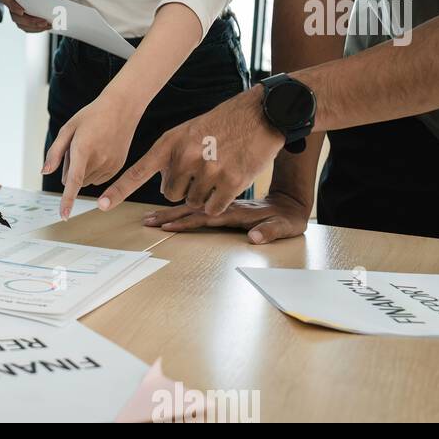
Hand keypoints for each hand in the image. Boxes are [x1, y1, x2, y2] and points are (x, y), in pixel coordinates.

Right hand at [0, 0, 60, 32]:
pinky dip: (38, 28)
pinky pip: (29, 29)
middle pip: (15, 16)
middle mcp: (12, 6)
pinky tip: (48, 26)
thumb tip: (40, 4)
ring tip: (47, 24)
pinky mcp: (24, 24)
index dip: (12, 6)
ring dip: (35, 26)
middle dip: (29, 20)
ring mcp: (17, 16)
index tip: (22, 11)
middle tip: (42, 20)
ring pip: (22, 25)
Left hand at [42, 93, 141, 218]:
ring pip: (85, 181)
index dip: (68, 199)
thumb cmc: (92, 116)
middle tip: (78, 146)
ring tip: (91, 147)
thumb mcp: (68, 128)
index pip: (74, 181)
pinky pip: (97, 179)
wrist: (122, 108)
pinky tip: (99, 152)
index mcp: (84, 148)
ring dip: (82, 170)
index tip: (64, 215)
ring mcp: (111, 165)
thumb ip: (55, 152)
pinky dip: (93, 171)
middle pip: (73, 180)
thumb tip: (45, 172)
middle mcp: (99, 160)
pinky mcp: (117, 168)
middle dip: (70, 169)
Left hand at [99, 88, 283, 214]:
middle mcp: (185, 157)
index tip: (102, 204)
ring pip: (192, 201)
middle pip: (169, 194)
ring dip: (204, 193)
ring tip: (218, 167)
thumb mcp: (187, 131)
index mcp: (170, 144)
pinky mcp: (229, 182)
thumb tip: (162, 184)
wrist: (259, 114)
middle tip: (202, 167)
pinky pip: (213, 207)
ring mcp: (207, 170)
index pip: (138, 171)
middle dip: (183, 187)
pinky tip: (228, 179)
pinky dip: (219, 200)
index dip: (119, 190)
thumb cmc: (222, 124)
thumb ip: (170, 155)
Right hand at [143, 191, 309, 244]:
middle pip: (192, 210)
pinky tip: (169, 210)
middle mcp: (226, 204)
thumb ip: (271, 231)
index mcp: (238, 210)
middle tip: (148, 222)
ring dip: (170, 211)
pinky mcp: (221, 202)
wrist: (291, 200)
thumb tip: (255, 238)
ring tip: (151, 217)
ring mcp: (222, 202)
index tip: (167, 227)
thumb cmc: (288, 217)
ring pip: (192, 205)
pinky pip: (197, 203)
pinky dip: (181, 207)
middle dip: (169, 215)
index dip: (187, 222)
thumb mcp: (286, 226)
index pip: (207, 216)